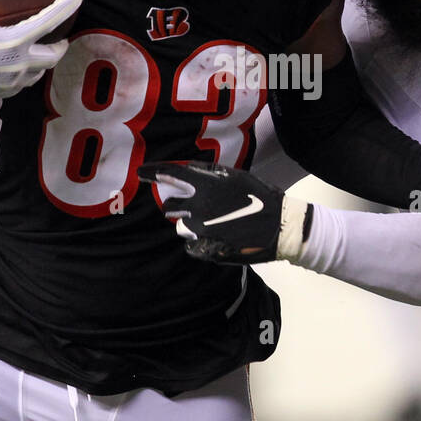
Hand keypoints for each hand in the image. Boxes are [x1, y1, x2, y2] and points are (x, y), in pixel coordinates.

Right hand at [0, 0, 81, 100]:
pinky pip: (22, 84)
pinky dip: (26, 75)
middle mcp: (20, 63)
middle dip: (60, 47)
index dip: (65, 7)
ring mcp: (13, 80)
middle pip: (53, 56)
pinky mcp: (3, 92)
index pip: (49, 21)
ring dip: (43, 63)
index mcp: (16, 41)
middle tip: (61, 41)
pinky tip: (19, 71)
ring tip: (40, 55)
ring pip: (39, 72)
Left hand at [137, 161, 309, 264]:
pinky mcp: (206, 250)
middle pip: (169, 206)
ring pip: (182, 226)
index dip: (152, 172)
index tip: (140, 172)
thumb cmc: (260, 196)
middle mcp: (198, 208)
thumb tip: (186, 170)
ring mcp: (201, 232)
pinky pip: (192, 244)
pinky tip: (219, 236)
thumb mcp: (236, 176)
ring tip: (216, 222)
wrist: (280, 227)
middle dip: (174, 205)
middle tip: (191, 206)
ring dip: (192, 223)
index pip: (170, 175)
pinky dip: (200, 240)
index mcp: (205, 186)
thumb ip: (208, 173)